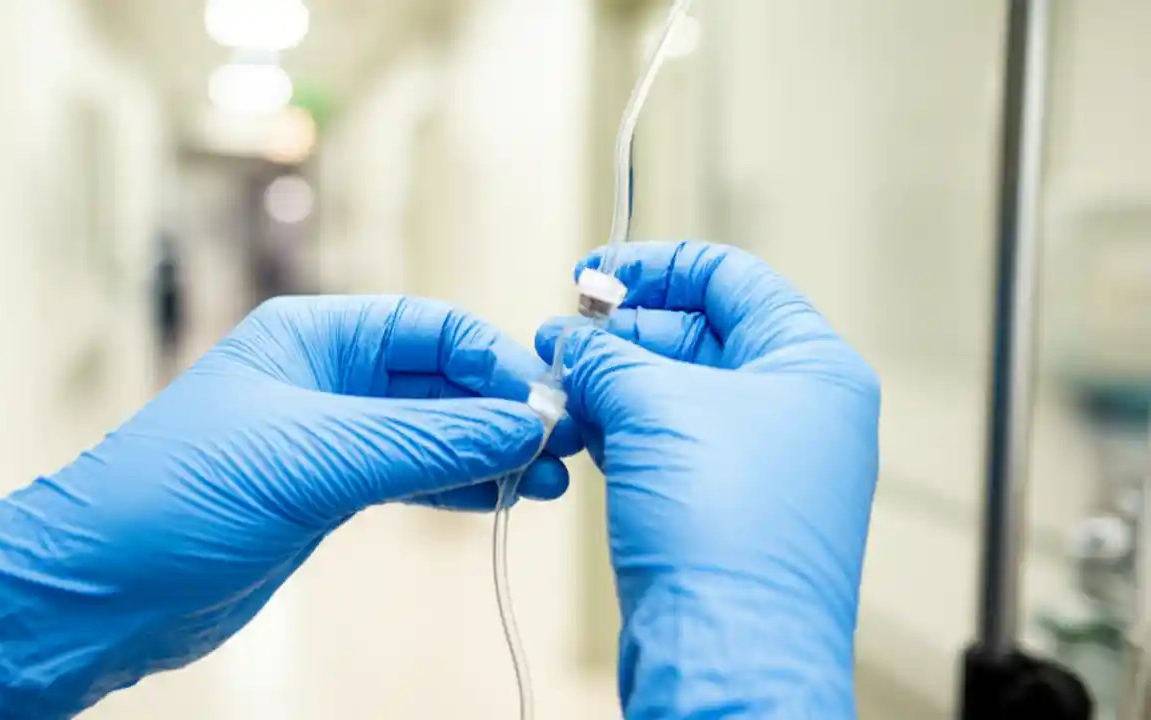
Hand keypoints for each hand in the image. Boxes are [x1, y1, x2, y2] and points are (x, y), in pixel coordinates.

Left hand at [0, 295, 580, 718]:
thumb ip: (426, 440)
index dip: (495, 361)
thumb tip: (523, 424)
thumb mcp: (313, 458)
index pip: (431, 329)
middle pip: (440, 379)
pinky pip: (411, 478)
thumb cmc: (174, 498)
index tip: (546, 402)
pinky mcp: (325, 494)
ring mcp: (328, 438)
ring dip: (488, 453)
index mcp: (312, 335)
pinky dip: (457, 488)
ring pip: (432, 433)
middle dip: (501, 410)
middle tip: (565, 446)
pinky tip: (500, 499)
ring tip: (547, 481)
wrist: (98, 591)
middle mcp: (324, 377)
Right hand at [537, 242, 878, 717]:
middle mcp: (796, 411)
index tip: (596, 275)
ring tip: (556, 380)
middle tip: (562, 338)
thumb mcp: (656, 410)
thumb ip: (607, 357)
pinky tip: (575, 424)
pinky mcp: (720, 508)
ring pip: (675, 395)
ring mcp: (759, 463)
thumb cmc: (730, 539)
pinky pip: (665, 446)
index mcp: (812, 366)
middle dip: (622, 334)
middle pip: (699, 336)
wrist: (725, 655)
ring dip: (612, 383)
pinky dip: (619, 429)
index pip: (732, 279)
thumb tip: (571, 340)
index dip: (657, 268)